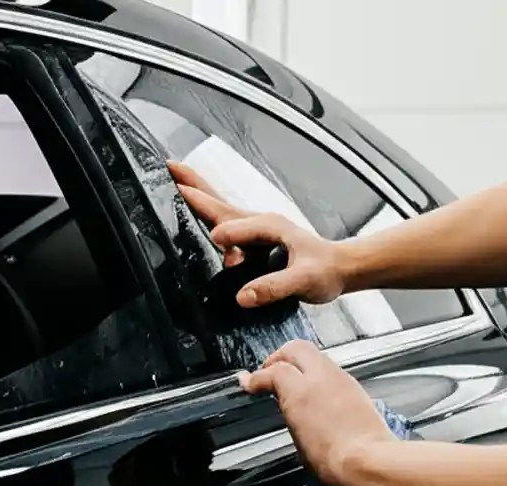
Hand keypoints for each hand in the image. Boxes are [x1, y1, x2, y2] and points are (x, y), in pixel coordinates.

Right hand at [171, 164, 345, 307]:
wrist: (340, 268)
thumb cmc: (325, 270)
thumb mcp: (304, 280)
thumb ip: (274, 287)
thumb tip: (243, 295)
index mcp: (268, 226)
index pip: (234, 225)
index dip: (220, 231)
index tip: (204, 232)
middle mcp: (258, 221)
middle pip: (217, 202)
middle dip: (192, 185)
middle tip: (166, 168)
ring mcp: (254, 228)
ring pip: (218, 207)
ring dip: (195, 193)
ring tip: (171, 181)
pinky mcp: (252, 237)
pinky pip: (224, 221)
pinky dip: (205, 211)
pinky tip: (192, 213)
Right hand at [239, 340, 396, 485]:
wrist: (368, 461)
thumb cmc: (331, 457)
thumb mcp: (297, 436)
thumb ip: (286, 411)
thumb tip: (282, 402)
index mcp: (300, 391)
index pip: (273, 371)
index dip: (256, 377)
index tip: (249, 382)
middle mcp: (321, 376)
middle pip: (295, 349)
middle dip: (278, 357)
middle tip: (269, 372)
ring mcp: (341, 379)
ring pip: (315, 357)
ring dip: (300, 364)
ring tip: (292, 383)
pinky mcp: (355, 387)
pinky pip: (329, 370)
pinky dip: (316, 375)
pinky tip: (314, 392)